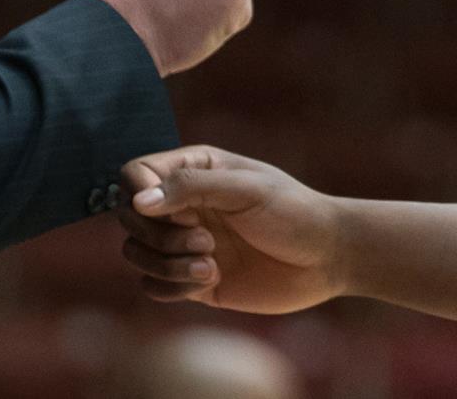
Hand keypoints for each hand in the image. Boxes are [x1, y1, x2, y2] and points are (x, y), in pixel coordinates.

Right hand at [116, 146, 343, 314]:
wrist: (327, 257)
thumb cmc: (293, 212)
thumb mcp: (246, 189)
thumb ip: (191, 187)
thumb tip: (137, 199)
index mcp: (193, 169)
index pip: (134, 174)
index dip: (139, 195)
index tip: (176, 212)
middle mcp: (182, 204)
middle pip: (129, 218)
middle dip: (159, 236)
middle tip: (206, 241)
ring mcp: (185, 242)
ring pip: (136, 254)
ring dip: (167, 264)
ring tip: (212, 265)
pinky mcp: (192, 279)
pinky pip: (153, 286)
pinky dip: (172, 286)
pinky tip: (211, 280)